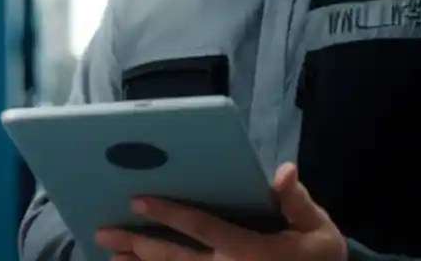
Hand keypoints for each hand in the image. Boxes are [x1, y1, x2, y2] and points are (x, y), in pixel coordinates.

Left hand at [94, 162, 346, 260]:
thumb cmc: (318, 258)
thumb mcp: (318, 230)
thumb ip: (296, 201)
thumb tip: (285, 169)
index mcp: (252, 252)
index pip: (202, 228)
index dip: (169, 213)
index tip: (137, 200)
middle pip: (174, 258)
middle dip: (137, 244)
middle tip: (102, 230)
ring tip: (108, 252)